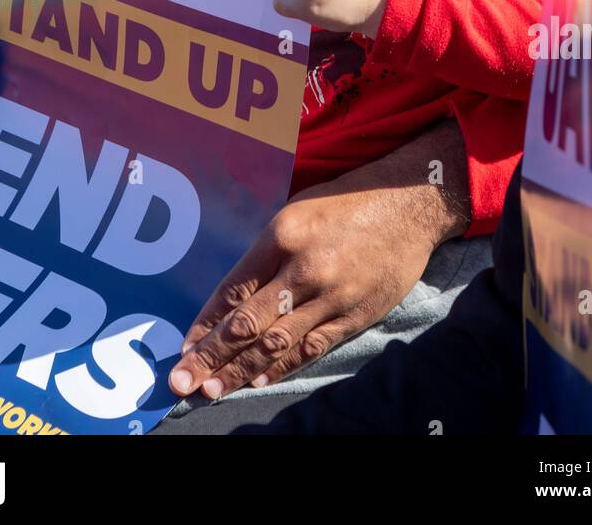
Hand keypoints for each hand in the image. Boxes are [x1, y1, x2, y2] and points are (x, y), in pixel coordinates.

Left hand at [168, 126, 469, 400]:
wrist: (410, 204)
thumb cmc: (349, 201)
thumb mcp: (298, 210)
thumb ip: (268, 251)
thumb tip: (235, 295)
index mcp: (283, 234)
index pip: (233, 288)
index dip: (206, 322)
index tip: (185, 346)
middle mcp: (303, 269)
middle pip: (248, 322)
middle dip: (211, 356)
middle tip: (181, 381)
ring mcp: (331, 297)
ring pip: (276, 343)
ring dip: (240, 371)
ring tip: (211, 391)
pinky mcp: (355, 316)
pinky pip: (311, 348)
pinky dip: (282, 368)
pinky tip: (258, 382)